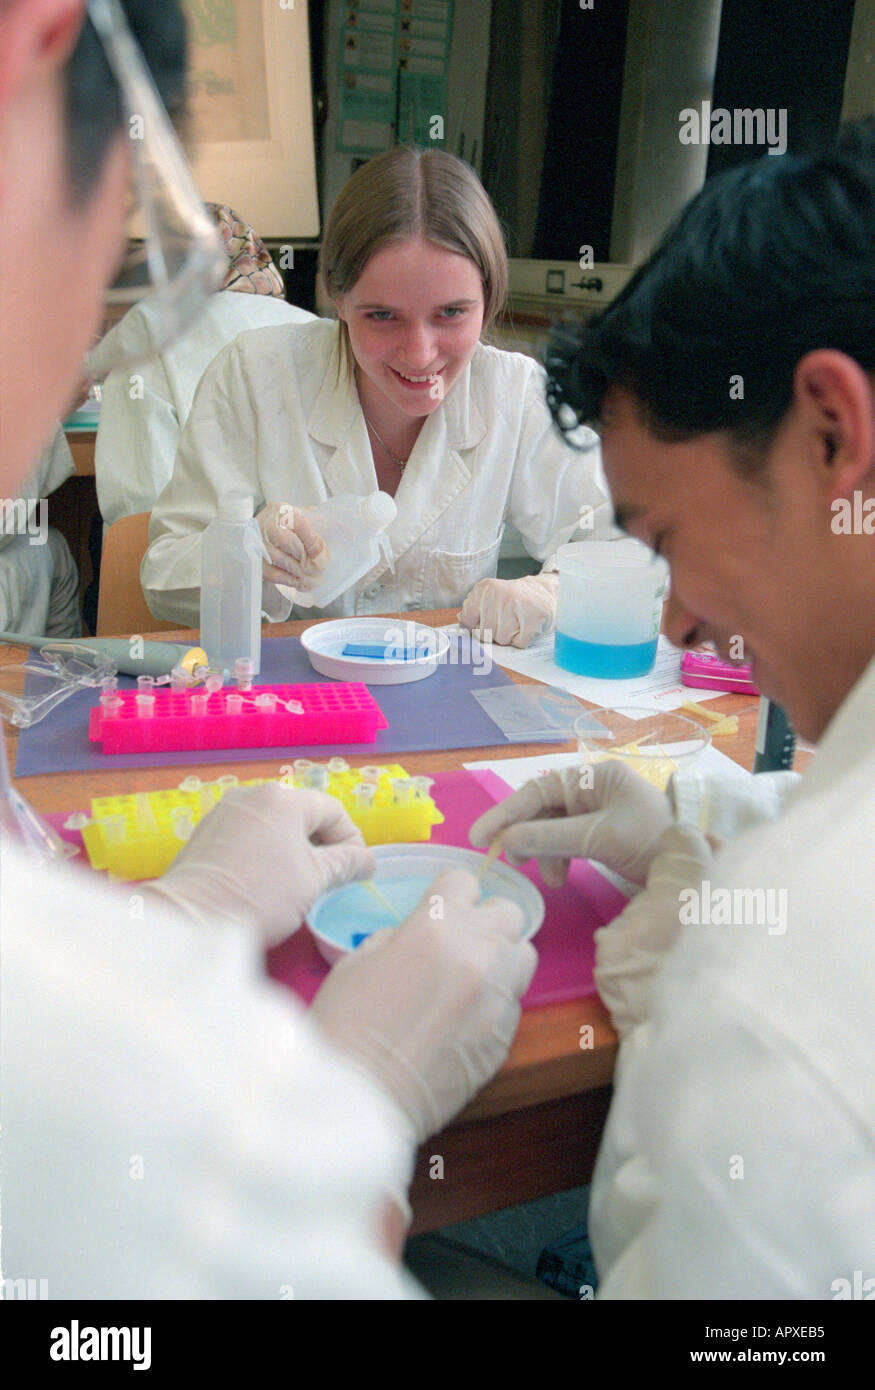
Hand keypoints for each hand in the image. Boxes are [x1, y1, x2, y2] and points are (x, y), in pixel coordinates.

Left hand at [144, 784, 373, 945]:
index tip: (355, 871)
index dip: (352, 841)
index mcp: (284, 799)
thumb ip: (347, 864)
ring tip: (296, 884)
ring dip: (293, 850)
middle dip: (322, 846)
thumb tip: (367, 860)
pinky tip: (263, 882)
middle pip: (302, 814)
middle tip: (329, 880)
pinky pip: (248, 835)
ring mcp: (224, 812)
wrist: (191, 918)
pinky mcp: (205, 833)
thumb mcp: (314, 881)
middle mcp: (252, 795)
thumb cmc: (261, 895)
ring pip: (273, 825)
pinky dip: (264, 853)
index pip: (333, 810)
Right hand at [257, 502, 328, 589]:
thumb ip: (327, 524)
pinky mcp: (254, 559)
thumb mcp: (308, 519)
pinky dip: (288, 580)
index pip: (298, 522)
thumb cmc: (291, 527)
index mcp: (282, 510)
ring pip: (279, 559)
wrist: (266, 531)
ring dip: (299, 573)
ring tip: (312, 579)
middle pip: (288, 543)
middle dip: (306, 560)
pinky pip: (271, 573)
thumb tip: (351, 532)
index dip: (312, 541)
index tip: (321, 556)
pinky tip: (300, 583)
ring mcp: (257, 542)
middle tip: (319, 570)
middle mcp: (267, 523)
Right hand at [311, 869, 536, 1143]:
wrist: (358, 1100)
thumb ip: (401, 936)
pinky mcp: (505, 1037)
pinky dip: (495, 1003)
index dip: (449, 893)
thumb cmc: (345, 1027)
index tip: (441, 907)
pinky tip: (464, 1020)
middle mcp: (477, 954)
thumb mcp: (358, 960)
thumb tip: (420, 937)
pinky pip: (514, 1002)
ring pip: (523, 955)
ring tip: (470, 978)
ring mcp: (497, 997)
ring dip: (501, 958)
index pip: (464, 880)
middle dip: (484, 921)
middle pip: (508, 913)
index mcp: (434, 926)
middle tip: (460, 941)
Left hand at [458, 573, 557, 646]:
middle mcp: (500, 595)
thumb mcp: (489, 596)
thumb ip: (473, 608)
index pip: (468, 620)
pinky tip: (526, 626)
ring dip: (509, 636)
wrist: (543, 592)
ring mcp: (518, 606)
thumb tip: (462, 621)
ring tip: (517, 620)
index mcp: (485, 589)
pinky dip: (522, 639)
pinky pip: (519, 643)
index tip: (487, 618)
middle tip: (506, 619)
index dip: (477, 625)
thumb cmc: (513, 598)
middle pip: (484, 633)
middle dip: (494, 632)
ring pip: (501, 640)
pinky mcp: (534, 619)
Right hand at [469, 760, 672, 886]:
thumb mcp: (599, 838)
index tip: (480, 838)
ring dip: (544, 854)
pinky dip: (559, 860)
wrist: (692, 869)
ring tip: (552, 879)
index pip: (538, 791)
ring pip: (552, 830)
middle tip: (512, 863)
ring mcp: (595, 812)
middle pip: (542, 810)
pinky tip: (562, 878)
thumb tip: (507, 841)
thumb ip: (550, 838)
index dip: (506, 813)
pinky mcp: (600, 835)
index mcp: (594, 777)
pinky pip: (566, 843)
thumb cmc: (650, 842)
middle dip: (526, 837)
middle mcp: (591, 790)